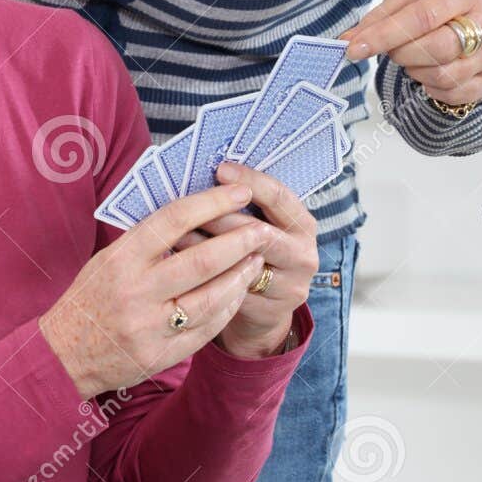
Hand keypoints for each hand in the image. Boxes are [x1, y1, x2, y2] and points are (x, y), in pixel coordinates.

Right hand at [39, 181, 280, 397]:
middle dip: (240, 241)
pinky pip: (206, 328)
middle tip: (262, 229)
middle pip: (202, 260)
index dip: (212, 202)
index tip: (240, 191)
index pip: (175, 219)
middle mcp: (136, 290)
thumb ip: (148, 240)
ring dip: (241, 276)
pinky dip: (227, 307)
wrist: (63, 355)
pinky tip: (237, 292)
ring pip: (211, 298)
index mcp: (123, 257)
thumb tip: (195, 210)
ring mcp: (150, 326)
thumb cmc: (90, 297)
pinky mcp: (161, 354)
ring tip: (257, 260)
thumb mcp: (109, 259)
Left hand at [172, 161, 318, 357]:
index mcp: (303, 224)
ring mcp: (292, 286)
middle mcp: (304, 254)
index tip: (220, 169)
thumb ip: (245, 206)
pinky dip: (208, 281)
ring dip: (207, 250)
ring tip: (177, 238)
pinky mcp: (273, 312)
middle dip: (220, 219)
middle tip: (187, 210)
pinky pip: (236, 293)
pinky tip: (185, 271)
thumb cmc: (254, 254)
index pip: (278, 196)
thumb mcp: (261, 226)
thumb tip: (210, 174)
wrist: (265, 308)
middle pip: (259, 232)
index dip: (249, 180)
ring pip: (244, 264)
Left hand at [338, 0, 481, 104]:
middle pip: (436, 49)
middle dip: (402, 53)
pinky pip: (454, 93)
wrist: (478, 8)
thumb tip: (347, 41)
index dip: (384, 36)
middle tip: (392, 49)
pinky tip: (429, 69)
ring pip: (443, 75)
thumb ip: (380, 16)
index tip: (354, 48)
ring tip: (414, 56)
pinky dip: (431, 85)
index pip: (421, 17)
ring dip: (415, 70)